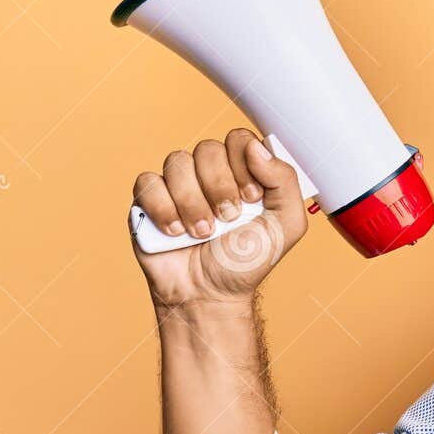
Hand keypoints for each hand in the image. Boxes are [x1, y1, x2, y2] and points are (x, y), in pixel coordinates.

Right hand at [130, 128, 308, 311]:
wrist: (210, 294)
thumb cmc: (246, 261)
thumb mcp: (285, 225)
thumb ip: (285, 181)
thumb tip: (257, 147)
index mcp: (241, 172)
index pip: (239, 139)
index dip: (244, 165)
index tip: (252, 199)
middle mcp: (208, 173)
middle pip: (208, 149)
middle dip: (220, 188)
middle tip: (228, 219)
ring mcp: (177, 185)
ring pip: (177, 162)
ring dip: (193, 203)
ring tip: (203, 233)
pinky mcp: (148, 200)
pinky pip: (148, 182)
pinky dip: (164, 209)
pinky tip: (177, 232)